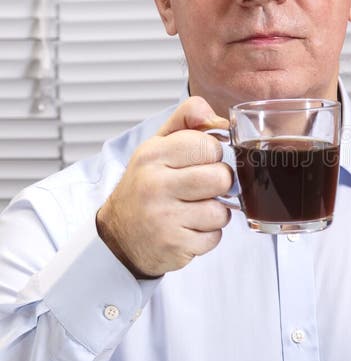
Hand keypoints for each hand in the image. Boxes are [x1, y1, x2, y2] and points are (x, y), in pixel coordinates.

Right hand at [96, 96, 232, 277]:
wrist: (118, 236)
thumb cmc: (145, 186)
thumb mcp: (157, 147)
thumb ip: (185, 120)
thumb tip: (214, 114)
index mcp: (153, 155)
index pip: (208, 145)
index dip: (212, 154)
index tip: (200, 161)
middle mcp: (155, 185)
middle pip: (221, 177)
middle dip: (219, 183)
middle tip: (202, 187)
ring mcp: (164, 218)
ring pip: (221, 211)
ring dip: (214, 213)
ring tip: (194, 210)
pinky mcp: (174, 245)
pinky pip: (215, 237)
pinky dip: (207, 235)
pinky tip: (188, 228)